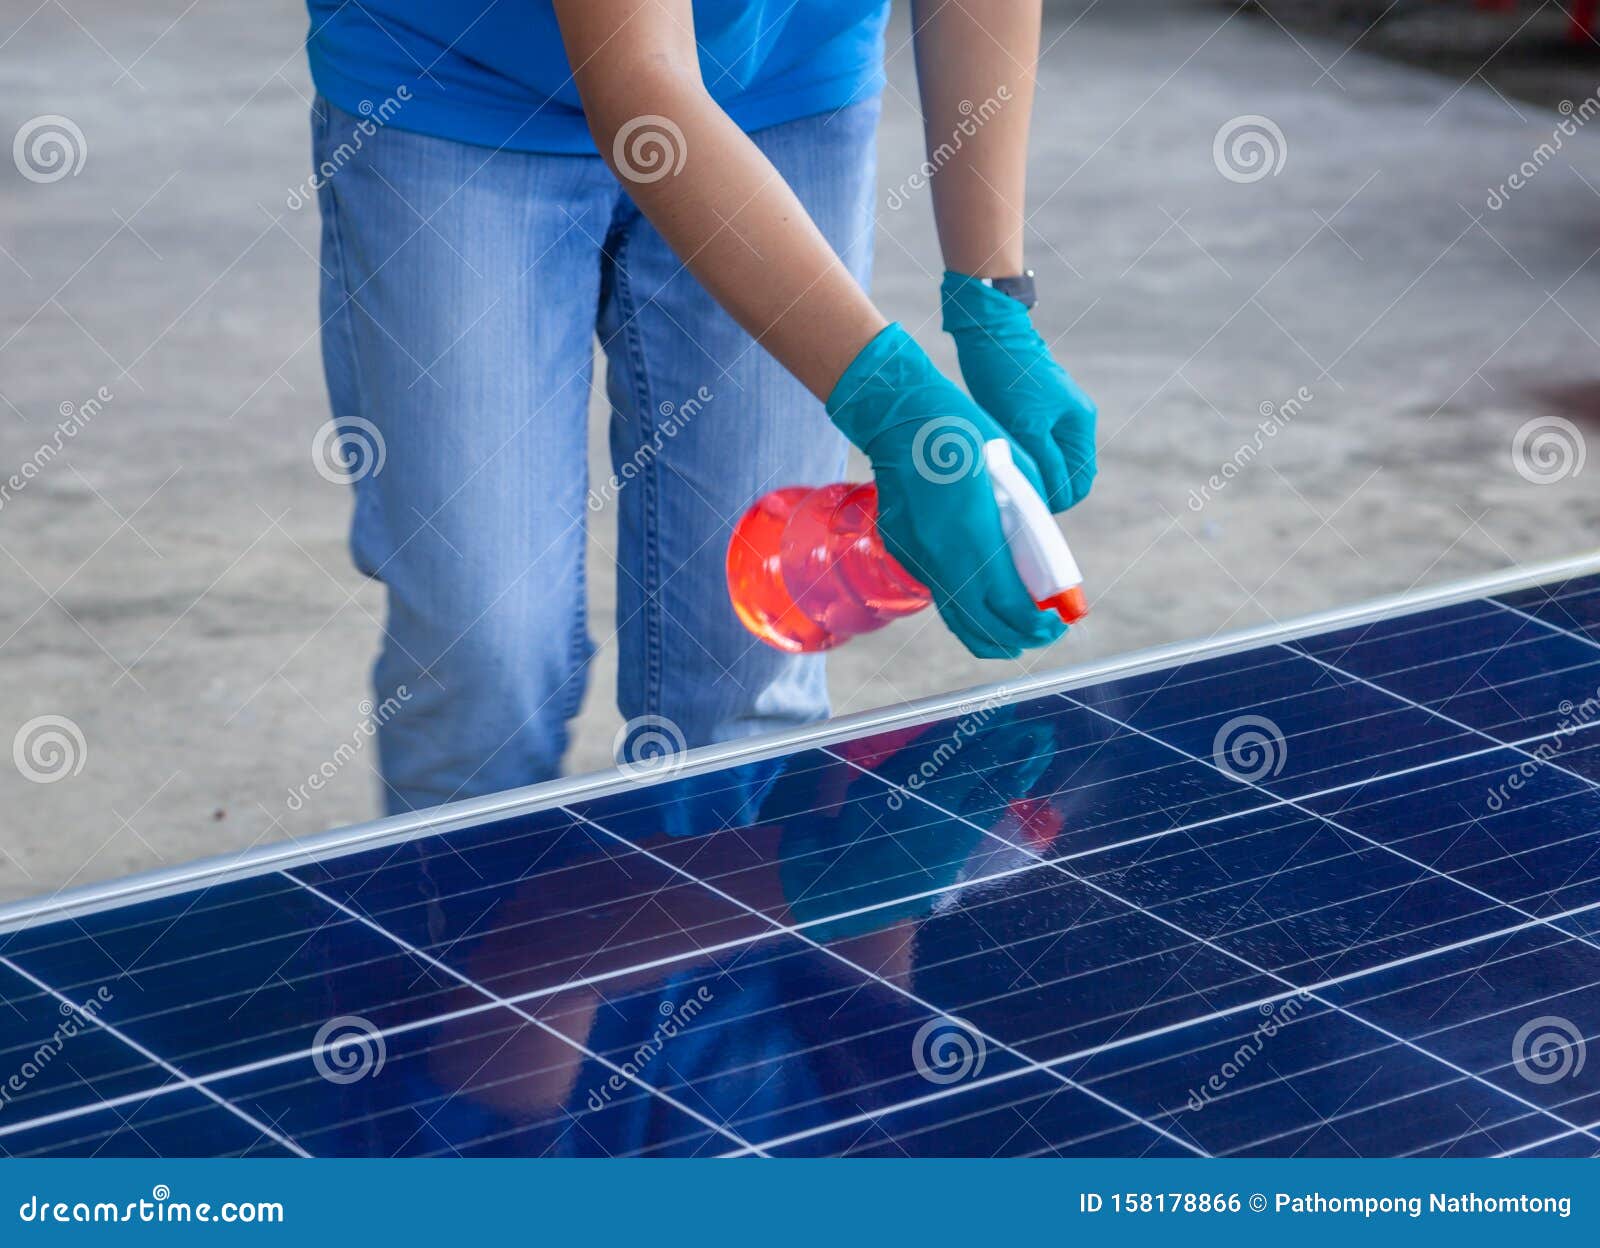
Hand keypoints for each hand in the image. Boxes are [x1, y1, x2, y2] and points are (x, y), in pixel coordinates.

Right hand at [826, 325, 1064, 659]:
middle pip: (981, 626)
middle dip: (1017, 640)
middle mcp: (941, 557)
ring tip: (1014, 636)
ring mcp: (918, 558)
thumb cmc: (963, 434)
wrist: (900, 417)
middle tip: (1041, 636)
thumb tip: (1043, 561)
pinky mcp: (904, 553)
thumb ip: (1030, 521)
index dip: (1037, 625)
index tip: (1058, 624)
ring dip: (988, 633)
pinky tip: (984, 597)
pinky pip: (939, 592)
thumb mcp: (1014, 472)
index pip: (1010, 604)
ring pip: (956, 618)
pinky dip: (966, 605)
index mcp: (973, 534)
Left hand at [942, 271, 1096, 512]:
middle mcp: (1074, 422)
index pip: (1080, 481)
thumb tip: (1055, 497)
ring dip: (1034, 473)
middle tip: (1014, 490)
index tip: (1028, 502)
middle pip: (1068, 474)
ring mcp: (1057, 416)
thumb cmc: (1008, 380)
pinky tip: (1003, 456)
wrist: (990, 336)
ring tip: (1007, 473)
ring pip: (1051, 462)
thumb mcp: (1027, 428)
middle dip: (1046, 487)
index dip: (1057, 498)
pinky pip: (1038, 447)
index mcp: (1079, 426)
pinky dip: (1025, 457)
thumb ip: (1046, 464)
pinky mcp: (1037, 411)